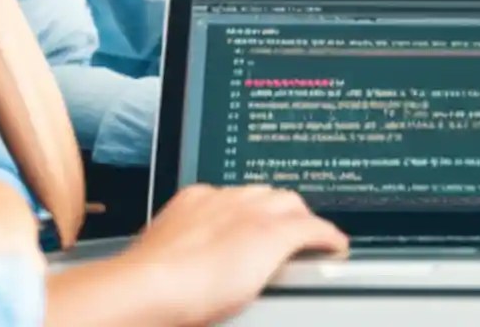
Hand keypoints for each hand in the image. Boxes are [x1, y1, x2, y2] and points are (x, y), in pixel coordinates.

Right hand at [120, 184, 347, 324]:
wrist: (151, 286)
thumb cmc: (144, 283)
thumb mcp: (161, 254)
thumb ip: (177, 249)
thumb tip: (171, 267)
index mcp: (195, 200)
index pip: (232, 198)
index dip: (246, 213)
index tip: (246, 227)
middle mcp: (225, 199)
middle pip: (265, 194)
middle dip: (277, 212)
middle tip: (283, 234)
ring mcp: (252, 212)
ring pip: (289, 205)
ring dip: (299, 222)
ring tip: (307, 241)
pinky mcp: (274, 233)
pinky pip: (313, 229)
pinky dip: (326, 238)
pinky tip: (334, 247)